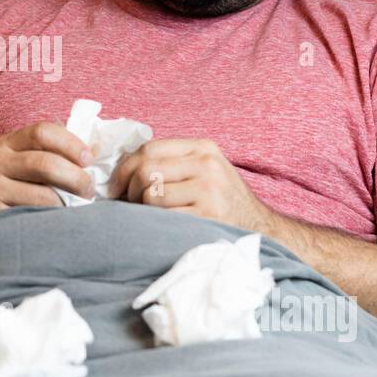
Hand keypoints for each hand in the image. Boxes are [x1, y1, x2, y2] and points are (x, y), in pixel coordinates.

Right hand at [0, 120, 95, 223]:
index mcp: (7, 143)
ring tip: (77, 210)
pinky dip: (52, 221)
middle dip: (76, 178)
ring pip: (43, 195)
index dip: (71, 144)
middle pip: (45, 163)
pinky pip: (31, 218)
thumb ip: (51, 153)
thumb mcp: (22, 164)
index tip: (89, 160)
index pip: (42, 131)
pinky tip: (58, 224)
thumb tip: (96, 149)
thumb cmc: (10, 191)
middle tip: (89, 191)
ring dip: (68, 204)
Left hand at [107, 138, 272, 231]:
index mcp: (203, 148)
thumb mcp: (205, 170)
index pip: (149, 148)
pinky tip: (159, 226)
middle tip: (126, 204)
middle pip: (146, 170)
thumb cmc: (224, 202)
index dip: (124, 168)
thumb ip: (173, 163)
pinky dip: (154, 222)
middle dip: (127, 190)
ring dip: (140, 209)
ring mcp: (209, 189)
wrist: (261, 229)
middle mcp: (206, 164)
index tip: (115, 186)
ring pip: (151, 194)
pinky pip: (163, 216)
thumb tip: (122, 169)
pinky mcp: (208, 214)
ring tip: (147, 216)